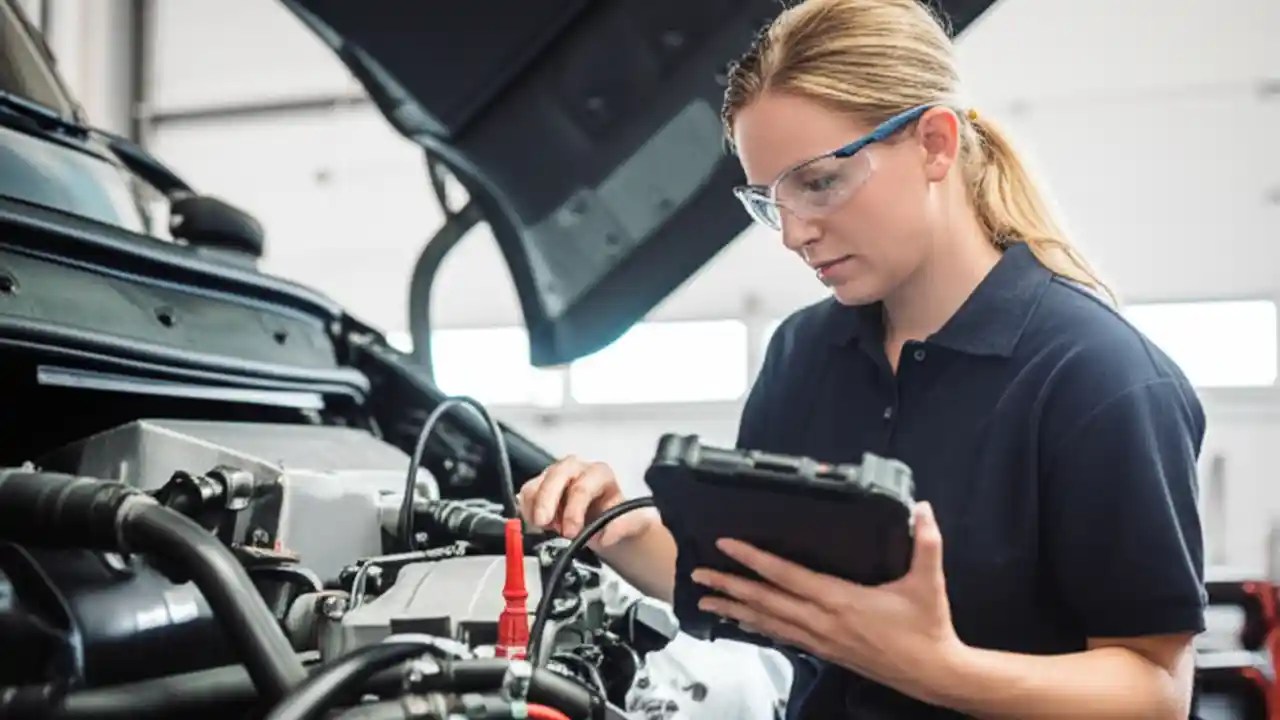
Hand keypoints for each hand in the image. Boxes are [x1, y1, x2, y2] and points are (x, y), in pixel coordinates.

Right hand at [517, 456, 658, 551]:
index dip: (574, 511)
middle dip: (547, 502)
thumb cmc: (618, 518)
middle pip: (555, 476)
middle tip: (544, 524)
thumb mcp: (632, 523)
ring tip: (546, 528)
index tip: (571, 532)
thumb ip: (623, 526)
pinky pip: (526, 495)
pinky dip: (527, 512)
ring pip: (536, 484)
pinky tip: (539, 526)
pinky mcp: (540, 488)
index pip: (582, 487)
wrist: (608, 524)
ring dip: (536, 509)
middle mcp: (576, 470)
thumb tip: (606, 535)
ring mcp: (556, 477)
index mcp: (600, 474)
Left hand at [690, 502, 965, 702]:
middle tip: (698, 575)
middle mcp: (823, 621)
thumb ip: (927, 543)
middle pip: (765, 601)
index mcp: (840, 600)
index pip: (787, 575)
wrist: (933, 674)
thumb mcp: (928, 583)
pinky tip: (743, 622)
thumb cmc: (927, 629)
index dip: (754, 559)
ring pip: (768, 622)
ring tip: (707, 601)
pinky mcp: (826, 652)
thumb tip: (924, 509)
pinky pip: (783, 637)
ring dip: (735, 610)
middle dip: (729, 587)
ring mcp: (821, 640)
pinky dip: (759, 627)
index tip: (727, 545)